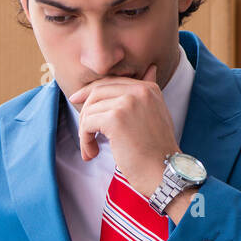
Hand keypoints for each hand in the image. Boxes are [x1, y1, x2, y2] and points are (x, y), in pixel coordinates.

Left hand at [68, 62, 177, 199]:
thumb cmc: (157, 150)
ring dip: (85, 132)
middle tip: (83, 133)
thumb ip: (146, 95)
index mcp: (148, 88)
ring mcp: (127, 103)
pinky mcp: (115, 118)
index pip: (110, 83)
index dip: (90, 92)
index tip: (76, 101)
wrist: (163, 171)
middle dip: (84, 112)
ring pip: (89, 110)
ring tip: (91, 150)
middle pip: (97, 92)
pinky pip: (87, 124)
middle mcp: (139, 91)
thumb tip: (150, 69)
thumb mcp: (156, 114)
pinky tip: (92, 153)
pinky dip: (85, 139)